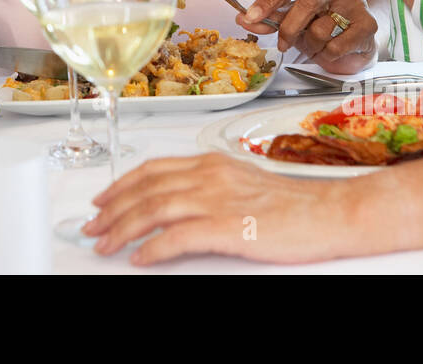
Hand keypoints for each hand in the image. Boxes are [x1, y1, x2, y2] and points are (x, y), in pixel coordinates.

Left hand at [84, 153, 345, 264]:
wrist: (331, 213)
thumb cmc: (293, 205)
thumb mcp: (243, 184)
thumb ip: (210, 188)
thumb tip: (178, 203)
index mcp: (211, 163)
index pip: (154, 169)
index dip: (122, 185)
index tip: (103, 200)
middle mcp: (210, 175)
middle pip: (146, 189)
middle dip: (112, 209)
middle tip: (91, 227)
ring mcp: (218, 199)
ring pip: (154, 209)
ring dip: (123, 228)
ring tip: (104, 244)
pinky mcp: (229, 226)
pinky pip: (178, 237)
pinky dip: (153, 248)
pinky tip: (139, 258)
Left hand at [237, 0, 376, 73]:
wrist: (357, 41)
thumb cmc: (324, 22)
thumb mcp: (294, 16)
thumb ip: (272, 16)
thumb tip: (243, 19)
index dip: (267, 0)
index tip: (250, 17)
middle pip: (307, 0)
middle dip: (290, 26)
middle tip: (282, 44)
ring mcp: (357, 2)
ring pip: (322, 27)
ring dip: (310, 45)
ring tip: (313, 46)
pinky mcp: (368, 24)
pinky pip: (337, 45)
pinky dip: (326, 54)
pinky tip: (329, 50)